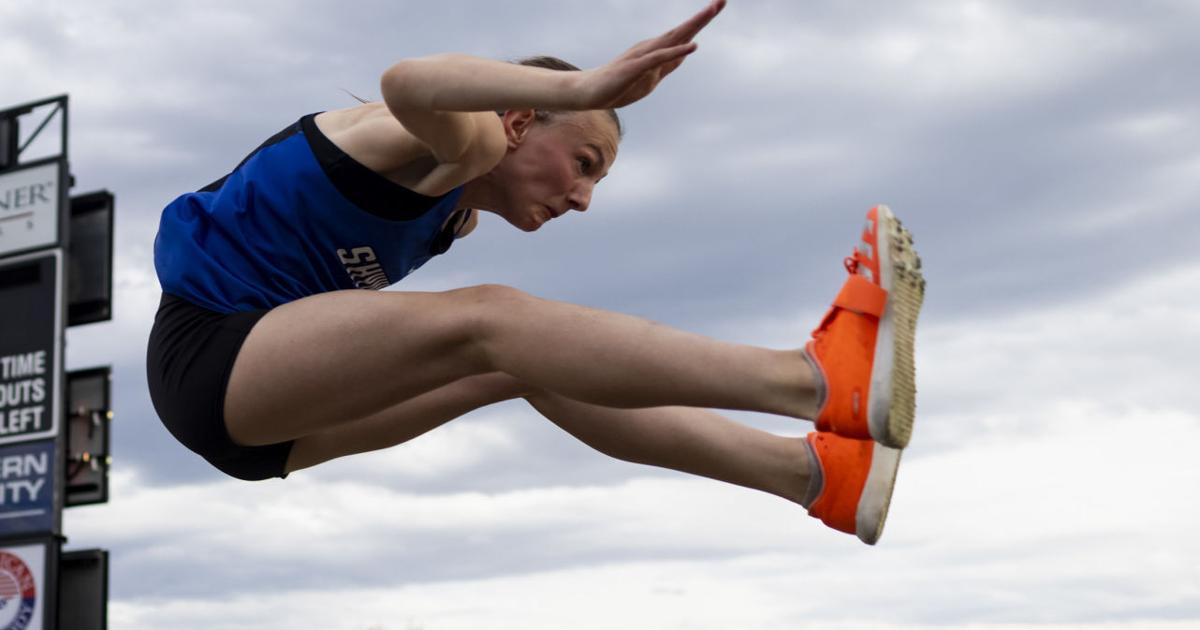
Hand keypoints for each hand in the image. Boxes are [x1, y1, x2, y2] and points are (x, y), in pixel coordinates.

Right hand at [576, 0, 724, 108]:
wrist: (589, 91)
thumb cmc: (619, 84)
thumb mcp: (650, 77)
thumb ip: (667, 64)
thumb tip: (684, 54)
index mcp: (657, 50)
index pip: (684, 35)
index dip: (701, 20)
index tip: (718, 5)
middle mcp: (651, 47)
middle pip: (682, 31)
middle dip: (703, 16)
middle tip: (721, 0)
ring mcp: (643, 56)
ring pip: (673, 38)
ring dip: (693, 25)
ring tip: (710, 11)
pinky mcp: (635, 67)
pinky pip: (659, 58)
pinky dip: (677, 51)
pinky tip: (692, 46)